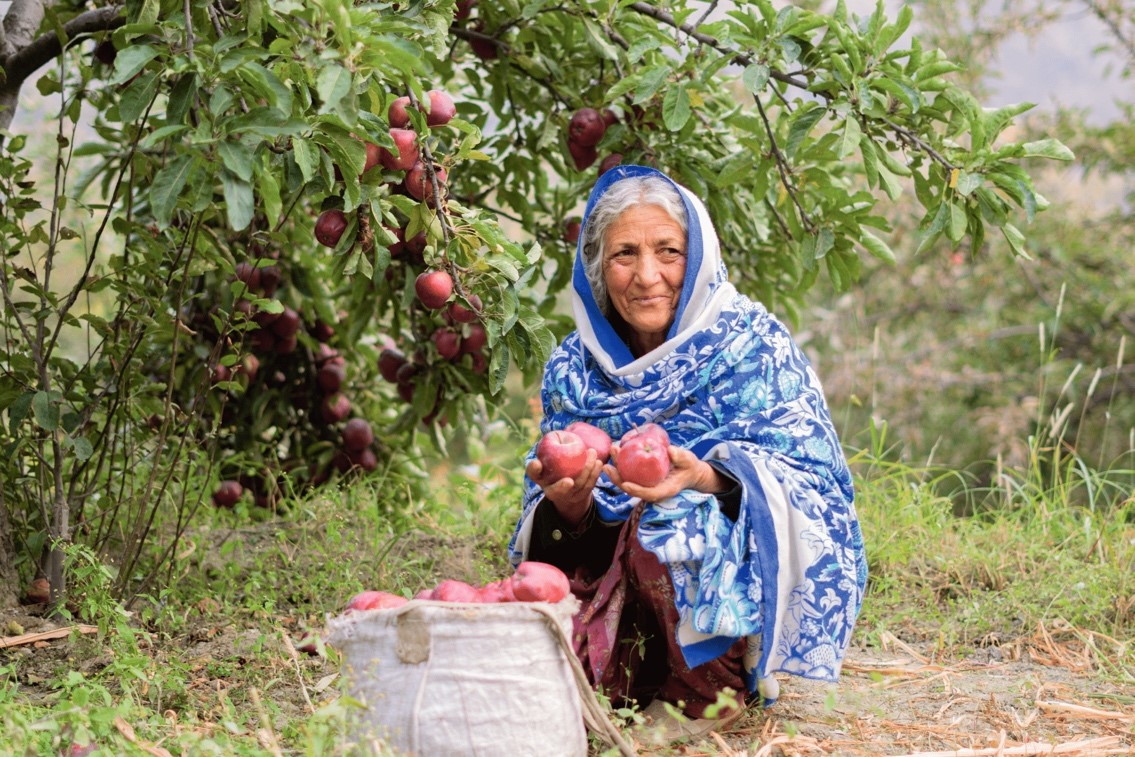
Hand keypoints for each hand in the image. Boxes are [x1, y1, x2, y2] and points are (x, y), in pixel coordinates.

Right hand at [526, 449, 602, 527]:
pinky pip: (589, 486)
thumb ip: (554, 444)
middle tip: (569, 481)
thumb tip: (560, 434)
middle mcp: (550, 490)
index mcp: (540, 477)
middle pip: (555, 491)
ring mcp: (566, 496)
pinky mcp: (580, 497)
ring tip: (592, 455)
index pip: (533, 473)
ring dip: (586, 472)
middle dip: (561, 487)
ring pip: (577, 487)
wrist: (568, 483)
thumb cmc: (558, 462)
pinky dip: (594, 475)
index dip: (533, 469)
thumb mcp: (552, 453)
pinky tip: (598, 463)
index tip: (537, 463)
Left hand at [605, 445, 728, 502]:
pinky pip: (629, 473)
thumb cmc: (689, 466)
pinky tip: (616, 451)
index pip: (648, 494)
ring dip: (617, 468)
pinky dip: (622, 463)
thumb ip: (681, 457)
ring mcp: (646, 484)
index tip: (625, 484)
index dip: (636, 490)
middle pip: (632, 489)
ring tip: (612, 451)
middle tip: (607, 466)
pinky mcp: (643, 477)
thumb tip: (670, 451)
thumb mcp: (689, 461)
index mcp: (665, 490)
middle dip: (618, 479)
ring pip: (627, 480)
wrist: (689, 471)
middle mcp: (652, 489)